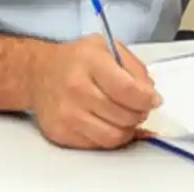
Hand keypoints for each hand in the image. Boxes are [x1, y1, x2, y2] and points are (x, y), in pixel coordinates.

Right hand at [30, 35, 161, 148]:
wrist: (38, 73)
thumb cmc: (78, 59)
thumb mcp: (108, 48)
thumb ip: (134, 68)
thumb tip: (151, 95)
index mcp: (90, 62)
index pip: (126, 89)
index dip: (146, 99)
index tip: (154, 100)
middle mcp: (76, 88)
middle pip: (123, 115)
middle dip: (140, 114)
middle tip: (140, 108)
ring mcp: (66, 114)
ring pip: (113, 136)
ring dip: (128, 129)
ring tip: (126, 117)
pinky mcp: (60, 133)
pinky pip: (97, 145)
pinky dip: (110, 137)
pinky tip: (109, 123)